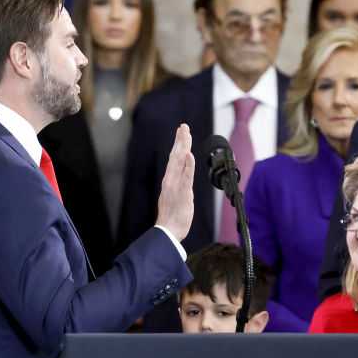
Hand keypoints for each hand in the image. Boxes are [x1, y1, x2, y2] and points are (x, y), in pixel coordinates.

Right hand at [155, 124, 194, 240]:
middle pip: (176, 156)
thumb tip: (183, 172)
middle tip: (184, 126)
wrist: (169, 231)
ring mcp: (176, 185)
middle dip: (180, 140)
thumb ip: (180, 182)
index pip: (175, 158)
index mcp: (170, 180)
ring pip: (179, 163)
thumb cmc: (173, 215)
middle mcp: (171, 180)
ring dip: (183, 147)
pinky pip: (185, 177)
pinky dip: (187, 166)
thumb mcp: (177, 195)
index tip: (182, 131)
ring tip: (185, 134)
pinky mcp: (182, 193)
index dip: (179, 143)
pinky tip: (189, 155)